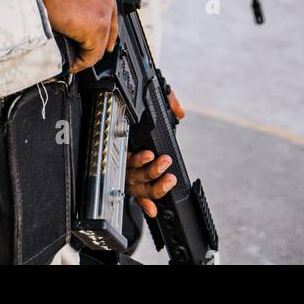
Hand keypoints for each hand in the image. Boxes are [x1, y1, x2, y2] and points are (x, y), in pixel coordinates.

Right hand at [9, 0, 116, 72]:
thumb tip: (63, 1)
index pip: (103, 0)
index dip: (97, 17)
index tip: (92, 28)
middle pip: (108, 19)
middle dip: (101, 37)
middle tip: (91, 49)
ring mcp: (103, 6)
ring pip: (101, 39)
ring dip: (87, 50)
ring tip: (75, 58)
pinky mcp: (96, 26)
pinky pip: (92, 53)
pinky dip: (82, 62)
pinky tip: (72, 64)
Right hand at [125, 87, 184, 217]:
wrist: (127, 106)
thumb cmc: (140, 107)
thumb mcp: (155, 94)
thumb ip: (168, 99)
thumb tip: (179, 110)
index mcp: (124, 140)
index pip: (126, 153)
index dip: (138, 158)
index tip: (150, 154)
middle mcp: (124, 159)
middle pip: (134, 173)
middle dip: (151, 171)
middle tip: (166, 162)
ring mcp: (128, 174)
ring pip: (137, 187)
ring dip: (154, 187)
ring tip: (169, 180)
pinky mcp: (135, 183)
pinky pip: (137, 196)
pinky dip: (145, 203)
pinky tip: (153, 209)